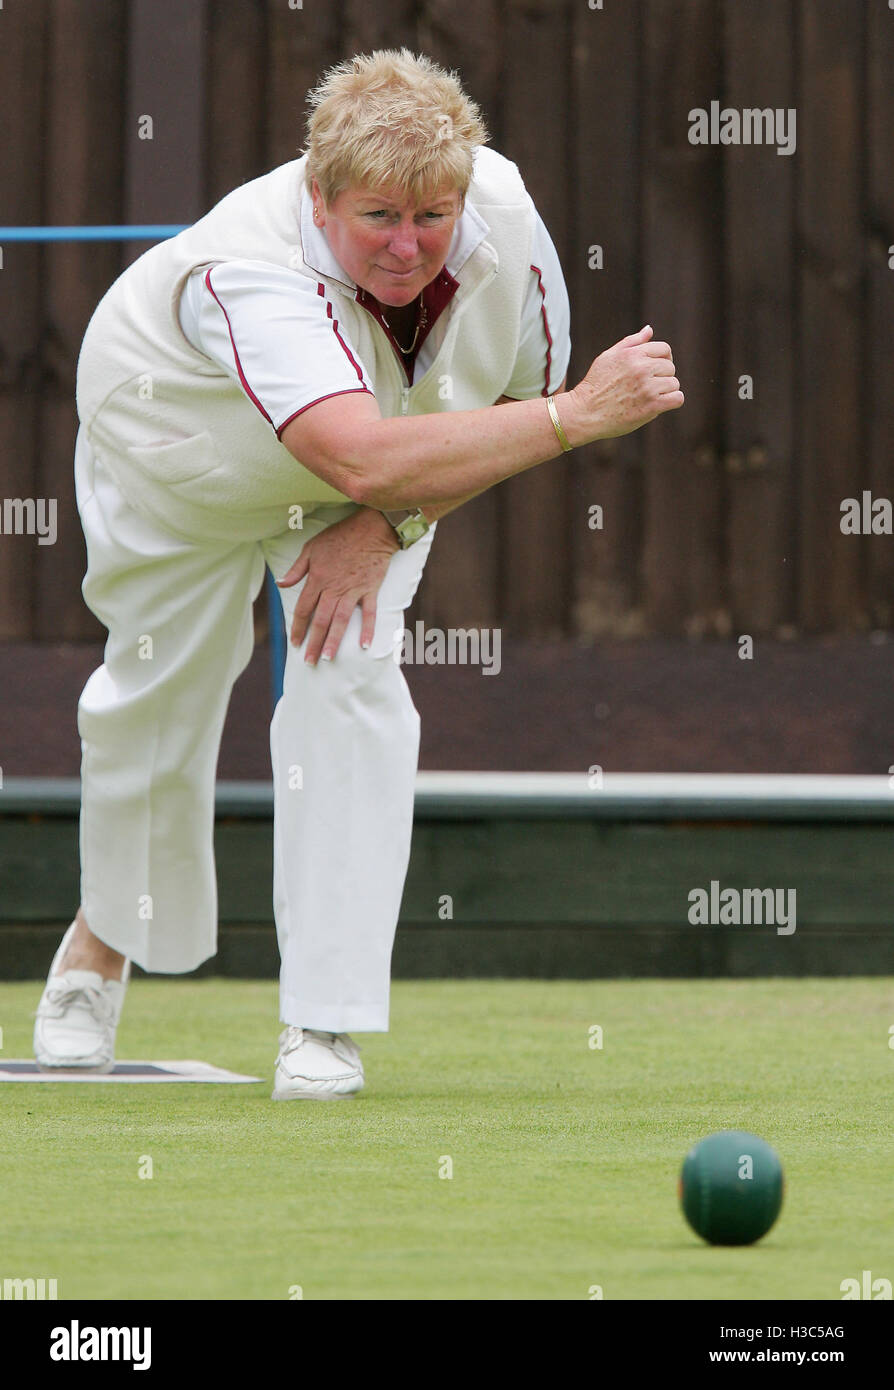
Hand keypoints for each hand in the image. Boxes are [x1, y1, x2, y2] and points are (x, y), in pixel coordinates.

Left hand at [276, 508, 398, 663]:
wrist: (371, 529)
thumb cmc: (340, 536)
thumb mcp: (312, 548)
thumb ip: (296, 569)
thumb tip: (281, 583)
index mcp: (317, 579)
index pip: (303, 608)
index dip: (298, 627)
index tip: (295, 643)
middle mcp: (333, 588)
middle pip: (320, 620)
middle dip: (314, 642)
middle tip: (310, 661)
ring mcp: (353, 590)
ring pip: (341, 620)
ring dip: (334, 640)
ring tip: (329, 658)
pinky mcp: (370, 589)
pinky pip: (368, 613)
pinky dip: (367, 629)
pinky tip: (364, 645)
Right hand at [569, 325, 683, 440]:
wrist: (585, 413)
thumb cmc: (595, 385)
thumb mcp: (608, 356)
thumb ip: (631, 342)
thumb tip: (649, 330)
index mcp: (632, 354)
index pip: (664, 349)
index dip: (662, 359)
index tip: (654, 369)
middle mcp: (641, 368)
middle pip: (670, 367)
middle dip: (662, 375)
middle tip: (648, 386)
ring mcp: (648, 388)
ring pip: (674, 383)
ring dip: (666, 390)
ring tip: (650, 396)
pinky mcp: (652, 406)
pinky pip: (677, 398)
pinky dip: (672, 401)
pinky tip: (660, 404)